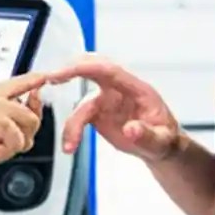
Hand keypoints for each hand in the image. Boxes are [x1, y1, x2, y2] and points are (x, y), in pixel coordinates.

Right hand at [48, 54, 181, 162]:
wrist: (160, 147)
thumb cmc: (165, 139)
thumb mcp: (162, 141)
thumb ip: (147, 135)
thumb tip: (130, 129)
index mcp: (136, 88)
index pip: (108, 70)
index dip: (84, 68)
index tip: (63, 72)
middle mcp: (119, 89)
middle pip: (91, 69)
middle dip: (69, 71)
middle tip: (49, 79)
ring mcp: (107, 99)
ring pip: (82, 101)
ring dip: (72, 122)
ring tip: (70, 144)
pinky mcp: (98, 112)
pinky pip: (79, 116)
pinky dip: (71, 130)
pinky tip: (70, 145)